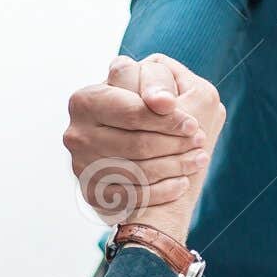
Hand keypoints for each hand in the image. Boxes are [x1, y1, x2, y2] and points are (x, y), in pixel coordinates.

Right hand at [63, 53, 225, 242]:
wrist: (121, 144)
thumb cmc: (138, 105)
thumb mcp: (145, 82)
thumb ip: (157, 80)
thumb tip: (165, 103)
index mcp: (86, 101)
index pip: (133, 112)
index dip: (167, 118)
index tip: (193, 124)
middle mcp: (77, 134)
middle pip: (137, 143)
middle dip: (175, 143)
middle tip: (199, 141)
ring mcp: (81, 165)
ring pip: (138, 171)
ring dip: (175, 166)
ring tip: (198, 160)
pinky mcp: (91, 192)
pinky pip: (133, 195)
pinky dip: (163, 190)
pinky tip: (182, 182)